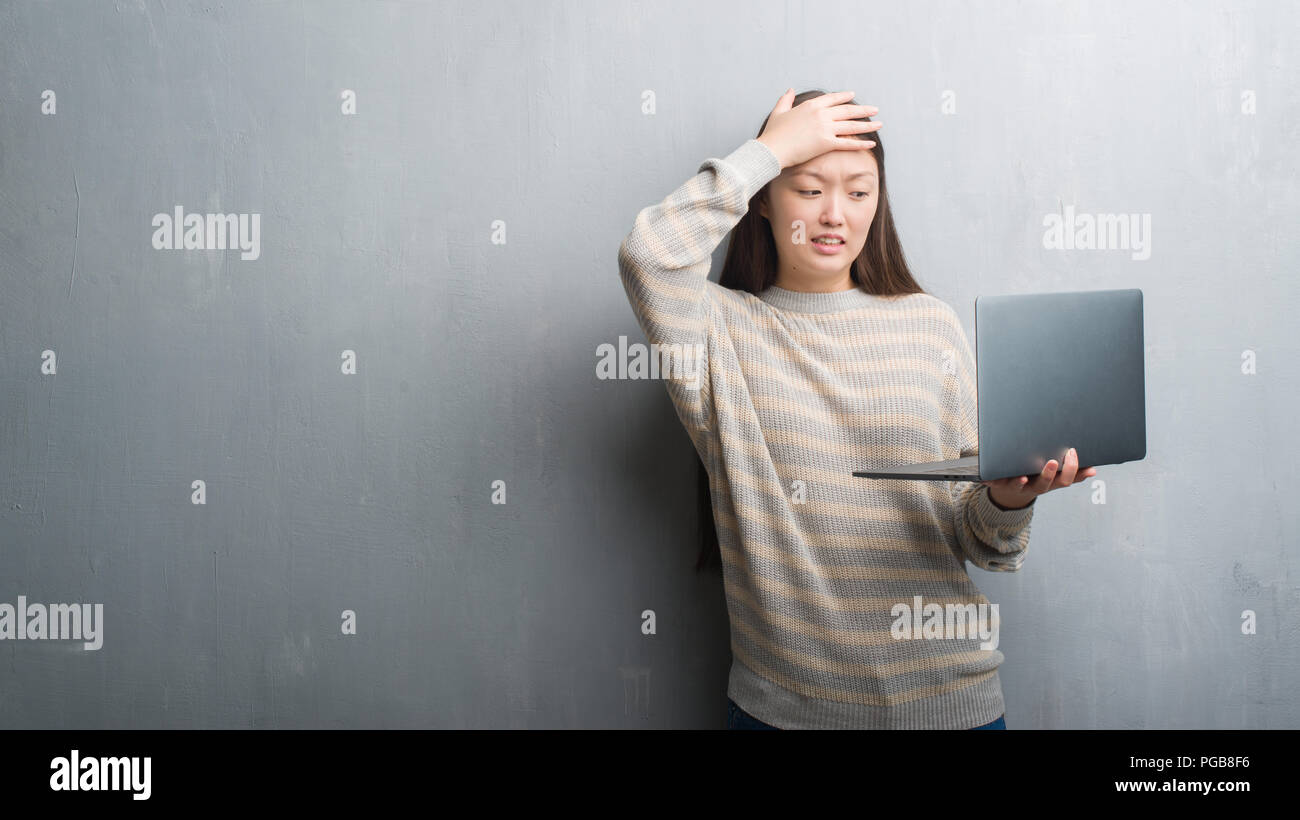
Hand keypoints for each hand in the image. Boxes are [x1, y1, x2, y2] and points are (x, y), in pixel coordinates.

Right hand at [756, 88, 881, 168]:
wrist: (772, 148)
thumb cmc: (773, 133)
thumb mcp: (779, 111)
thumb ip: (785, 99)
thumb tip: (789, 90)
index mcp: (811, 105)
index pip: (833, 98)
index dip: (844, 97)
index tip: (853, 96)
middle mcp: (821, 114)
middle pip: (847, 110)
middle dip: (863, 110)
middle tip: (875, 110)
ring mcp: (825, 128)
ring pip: (851, 125)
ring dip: (867, 125)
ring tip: (879, 124)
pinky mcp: (826, 143)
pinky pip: (848, 143)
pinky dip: (861, 143)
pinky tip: (871, 143)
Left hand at [981, 447, 1096, 509]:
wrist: (1009, 492)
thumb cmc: (1035, 477)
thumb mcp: (1054, 476)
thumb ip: (1071, 472)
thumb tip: (1094, 469)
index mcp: (1050, 483)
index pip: (1065, 481)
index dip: (1071, 470)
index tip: (1073, 453)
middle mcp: (1034, 487)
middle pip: (1044, 485)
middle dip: (1049, 474)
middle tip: (1053, 462)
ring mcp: (1016, 487)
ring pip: (1019, 487)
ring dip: (1021, 482)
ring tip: (1023, 477)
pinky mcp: (998, 485)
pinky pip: (993, 483)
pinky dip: (989, 480)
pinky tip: (985, 477)